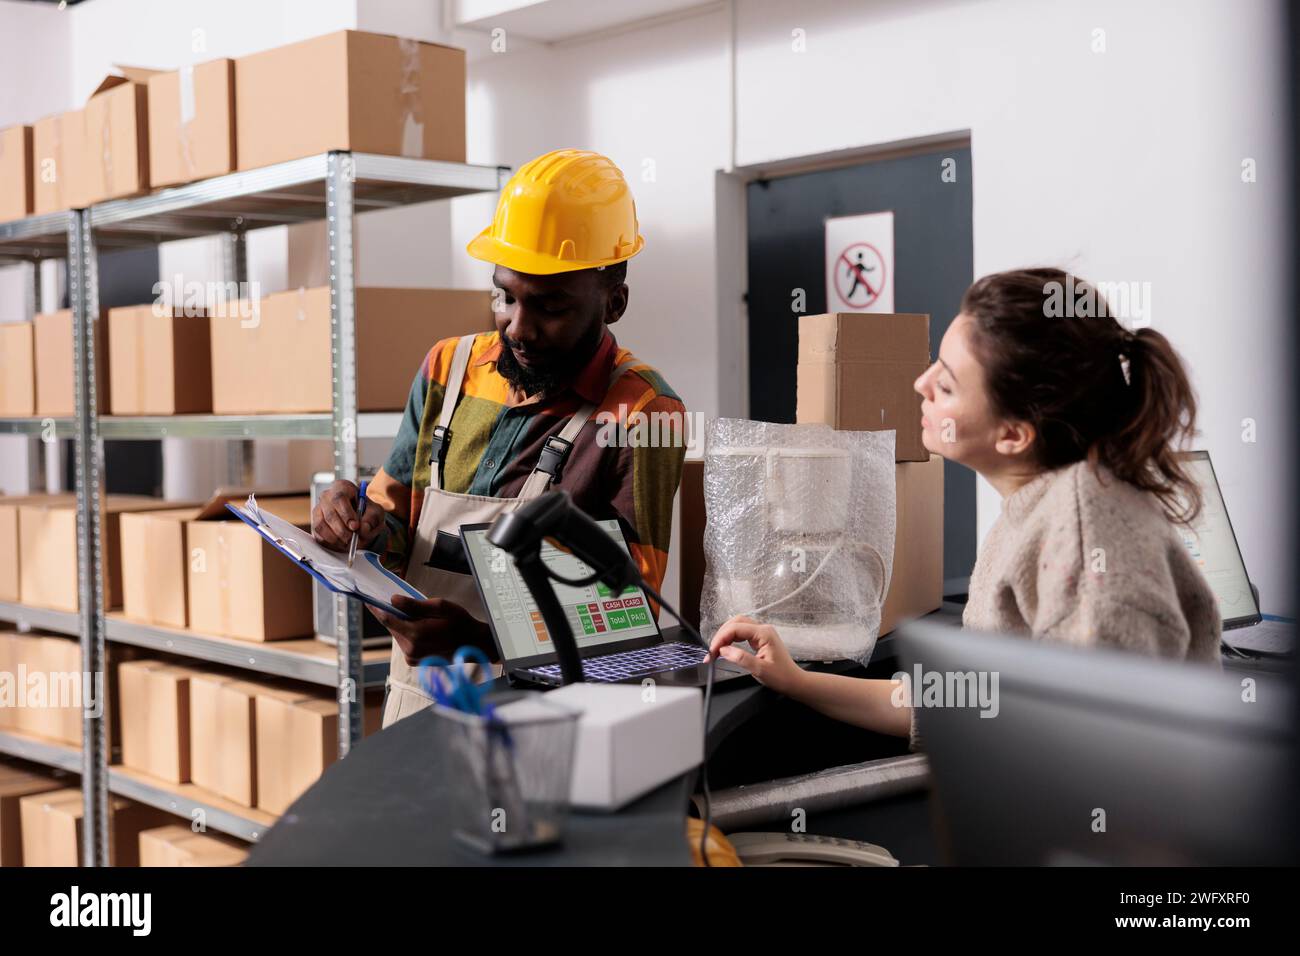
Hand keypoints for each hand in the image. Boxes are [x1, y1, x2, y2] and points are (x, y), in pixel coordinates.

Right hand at [312, 479, 384, 552]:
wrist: (361, 522)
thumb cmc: (367, 513)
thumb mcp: (376, 513)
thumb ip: (372, 519)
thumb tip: (362, 528)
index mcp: (343, 487)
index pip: (339, 498)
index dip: (346, 513)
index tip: (355, 526)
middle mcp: (327, 496)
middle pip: (329, 513)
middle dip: (341, 529)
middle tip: (352, 538)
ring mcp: (318, 510)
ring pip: (321, 524)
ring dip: (335, 537)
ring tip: (348, 541)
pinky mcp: (315, 523)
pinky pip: (318, 534)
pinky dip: (330, 542)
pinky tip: (342, 542)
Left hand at [369, 594, 493, 665]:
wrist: (473, 644)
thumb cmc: (460, 623)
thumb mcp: (440, 606)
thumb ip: (414, 604)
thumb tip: (393, 600)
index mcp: (416, 634)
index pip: (387, 619)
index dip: (376, 608)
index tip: (367, 599)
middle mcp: (411, 648)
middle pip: (392, 627)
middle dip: (393, 614)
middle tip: (398, 603)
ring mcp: (411, 657)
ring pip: (397, 634)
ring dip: (402, 624)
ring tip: (419, 617)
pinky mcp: (413, 661)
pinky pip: (404, 642)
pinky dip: (408, 633)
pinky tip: (420, 628)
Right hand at [707, 615, 804, 695]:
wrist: (794, 682)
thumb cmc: (781, 677)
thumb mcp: (759, 670)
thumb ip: (740, 658)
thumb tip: (723, 650)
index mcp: (764, 633)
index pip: (736, 628)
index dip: (721, 638)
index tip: (712, 651)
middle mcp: (763, 629)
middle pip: (735, 622)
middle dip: (721, 634)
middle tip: (712, 650)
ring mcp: (762, 633)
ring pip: (737, 626)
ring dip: (725, 636)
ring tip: (717, 650)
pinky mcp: (760, 638)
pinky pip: (742, 633)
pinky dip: (731, 639)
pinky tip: (726, 647)